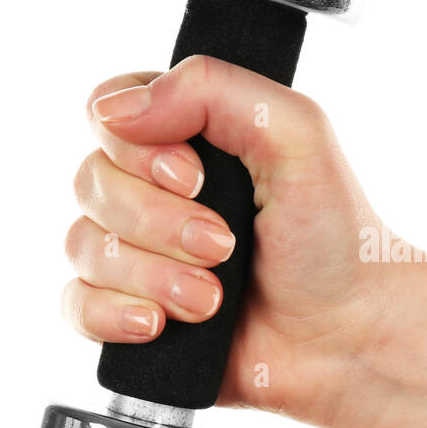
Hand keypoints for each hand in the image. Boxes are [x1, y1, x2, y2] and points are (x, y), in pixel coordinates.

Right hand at [63, 55, 389, 420]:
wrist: (350, 337)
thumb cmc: (336, 239)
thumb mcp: (299, 135)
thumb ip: (215, 90)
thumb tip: (118, 108)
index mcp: (189, 135)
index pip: (109, 111)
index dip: (140, 148)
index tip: (196, 178)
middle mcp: (154, 189)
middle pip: (92, 181)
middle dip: (160, 222)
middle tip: (225, 246)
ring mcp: (139, 253)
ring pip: (84, 246)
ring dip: (154, 276)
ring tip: (212, 298)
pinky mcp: (129, 313)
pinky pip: (76, 304)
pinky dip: (114, 315)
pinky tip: (160, 326)